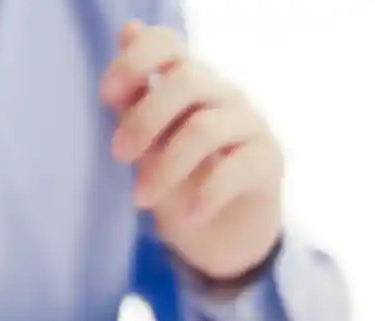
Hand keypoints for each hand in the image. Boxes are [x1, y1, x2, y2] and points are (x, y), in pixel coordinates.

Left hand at [101, 19, 283, 282]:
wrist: (223, 234)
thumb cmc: (181, 181)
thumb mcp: (149, 145)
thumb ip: (135, 100)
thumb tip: (127, 32)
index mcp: (187, 81)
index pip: (167, 44)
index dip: (136, 60)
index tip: (106, 96)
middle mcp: (222, 93)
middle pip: (187, 81)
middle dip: (145, 118)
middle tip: (118, 154)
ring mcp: (249, 124)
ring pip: (205, 129)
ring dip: (166, 167)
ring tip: (141, 198)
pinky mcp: (268, 161)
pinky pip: (236, 169)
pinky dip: (205, 196)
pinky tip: (186, 217)